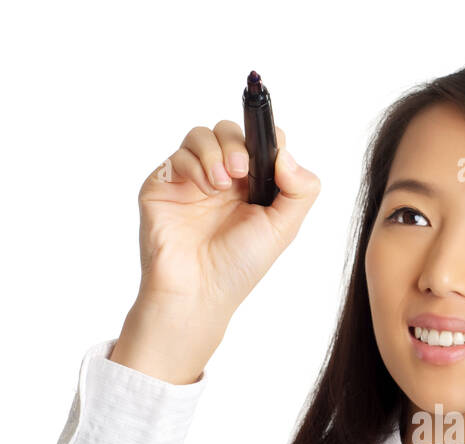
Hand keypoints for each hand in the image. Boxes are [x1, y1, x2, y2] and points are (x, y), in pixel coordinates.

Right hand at [113, 120, 320, 382]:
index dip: (267, 140)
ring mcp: (192, 179)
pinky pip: (179, 155)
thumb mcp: (283, 229)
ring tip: (222, 185)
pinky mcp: (165, 184)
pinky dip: (195, 166)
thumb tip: (288, 155)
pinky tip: (204, 190)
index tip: (271, 159)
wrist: (198, 291)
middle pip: (230, 131)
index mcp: (253, 186)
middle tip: (242, 171)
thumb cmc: (239, 266)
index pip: (261, 141)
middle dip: (238, 144)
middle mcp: (223, 178)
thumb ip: (300, 191)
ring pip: (202, 135)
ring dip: (216, 152)